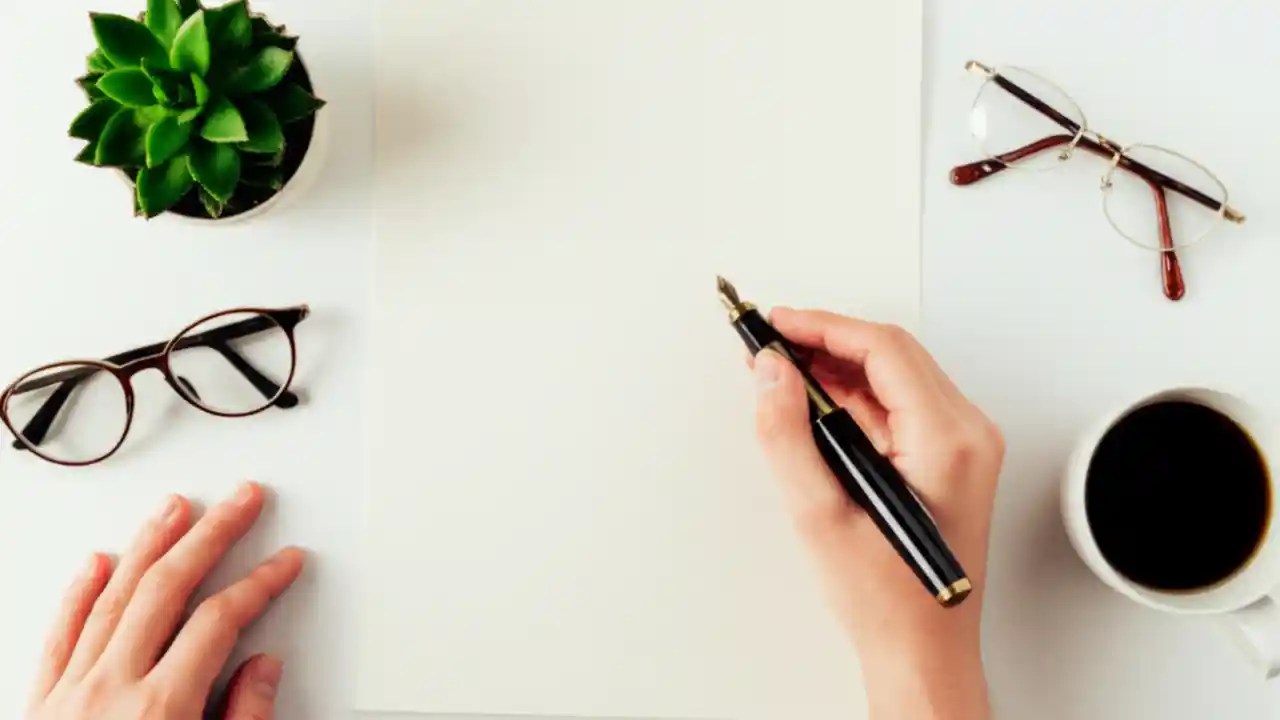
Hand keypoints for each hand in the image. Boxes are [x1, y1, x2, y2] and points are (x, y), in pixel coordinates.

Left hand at [26, 482, 304, 719]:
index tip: (284, 563)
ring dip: (149, 545)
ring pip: (113, 598)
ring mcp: (70, 694)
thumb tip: (263, 669)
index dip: (260, 583)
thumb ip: (245, 718)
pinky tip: (97, 562)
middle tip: (240, 501)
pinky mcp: (40, 704)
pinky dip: (79, 594)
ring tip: (176, 509)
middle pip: (168, 588)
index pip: (219, 620)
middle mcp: (111, 690)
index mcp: (162, 707)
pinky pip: (60, 635)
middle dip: (212, 535)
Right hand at [751, 309, 1002, 719]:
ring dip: (837, 368)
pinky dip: (853, 397)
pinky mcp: (949, 458)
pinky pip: (899, 405)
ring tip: (782, 375)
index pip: (884, 349)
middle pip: (892, 354)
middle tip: (770, 347)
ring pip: (894, 376)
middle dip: (826, 342)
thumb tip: (770, 373)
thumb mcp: (819, 517)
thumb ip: (788, 436)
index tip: (776, 325)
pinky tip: (813, 406)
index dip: (822, 327)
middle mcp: (967, 435)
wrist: (923, 652)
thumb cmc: (888, 602)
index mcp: (948, 442)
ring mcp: (964, 446)